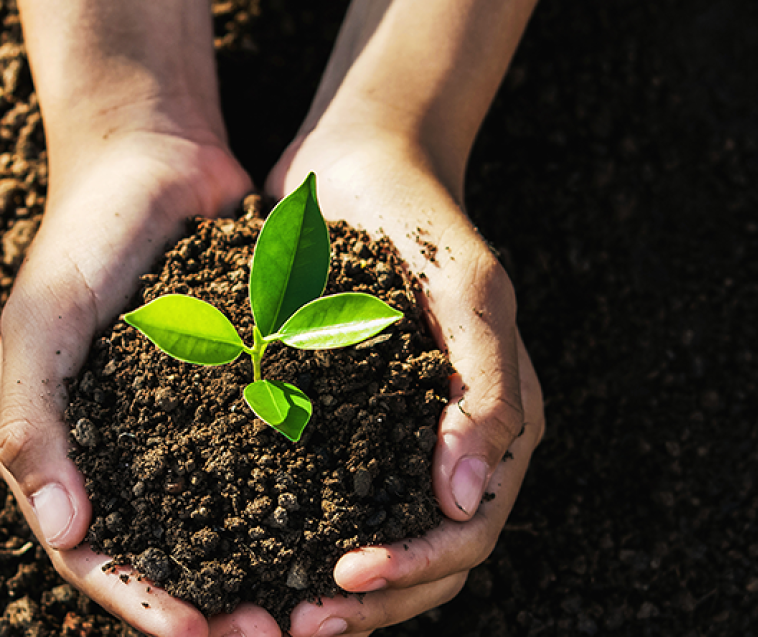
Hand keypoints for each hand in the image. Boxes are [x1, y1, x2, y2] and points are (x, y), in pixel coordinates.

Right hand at [0, 132, 283, 636]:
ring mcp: (182, 428)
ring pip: (221, 524)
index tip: (203, 634)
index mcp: (66, 452)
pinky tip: (341, 522)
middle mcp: (125, 453)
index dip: (145, 604)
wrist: (152, 157)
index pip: (96, 558)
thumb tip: (67, 535)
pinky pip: (263, 461)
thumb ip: (33, 422)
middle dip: (213, 608)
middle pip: (165, 557)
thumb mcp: (41, 322)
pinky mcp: (236, 396)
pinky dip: (293, 500)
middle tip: (276, 635)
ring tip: (314, 600)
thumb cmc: (83, 237)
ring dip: (260, 569)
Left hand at [267, 134, 545, 636]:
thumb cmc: (420, 223)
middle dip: (373, 602)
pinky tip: (258, 556)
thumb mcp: (465, 290)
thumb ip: (484, 388)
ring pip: (384, 543)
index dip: (415, 570)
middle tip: (299, 626)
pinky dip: (307, 539)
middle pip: (430, 561)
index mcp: (499, 424)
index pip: (469, 532)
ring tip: (279, 615)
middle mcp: (455, 444)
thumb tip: (468, 499)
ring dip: (341, 593)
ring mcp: (402, 438)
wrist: (361, 167)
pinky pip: (336, 501)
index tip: (341, 578)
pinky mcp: (350, 424)